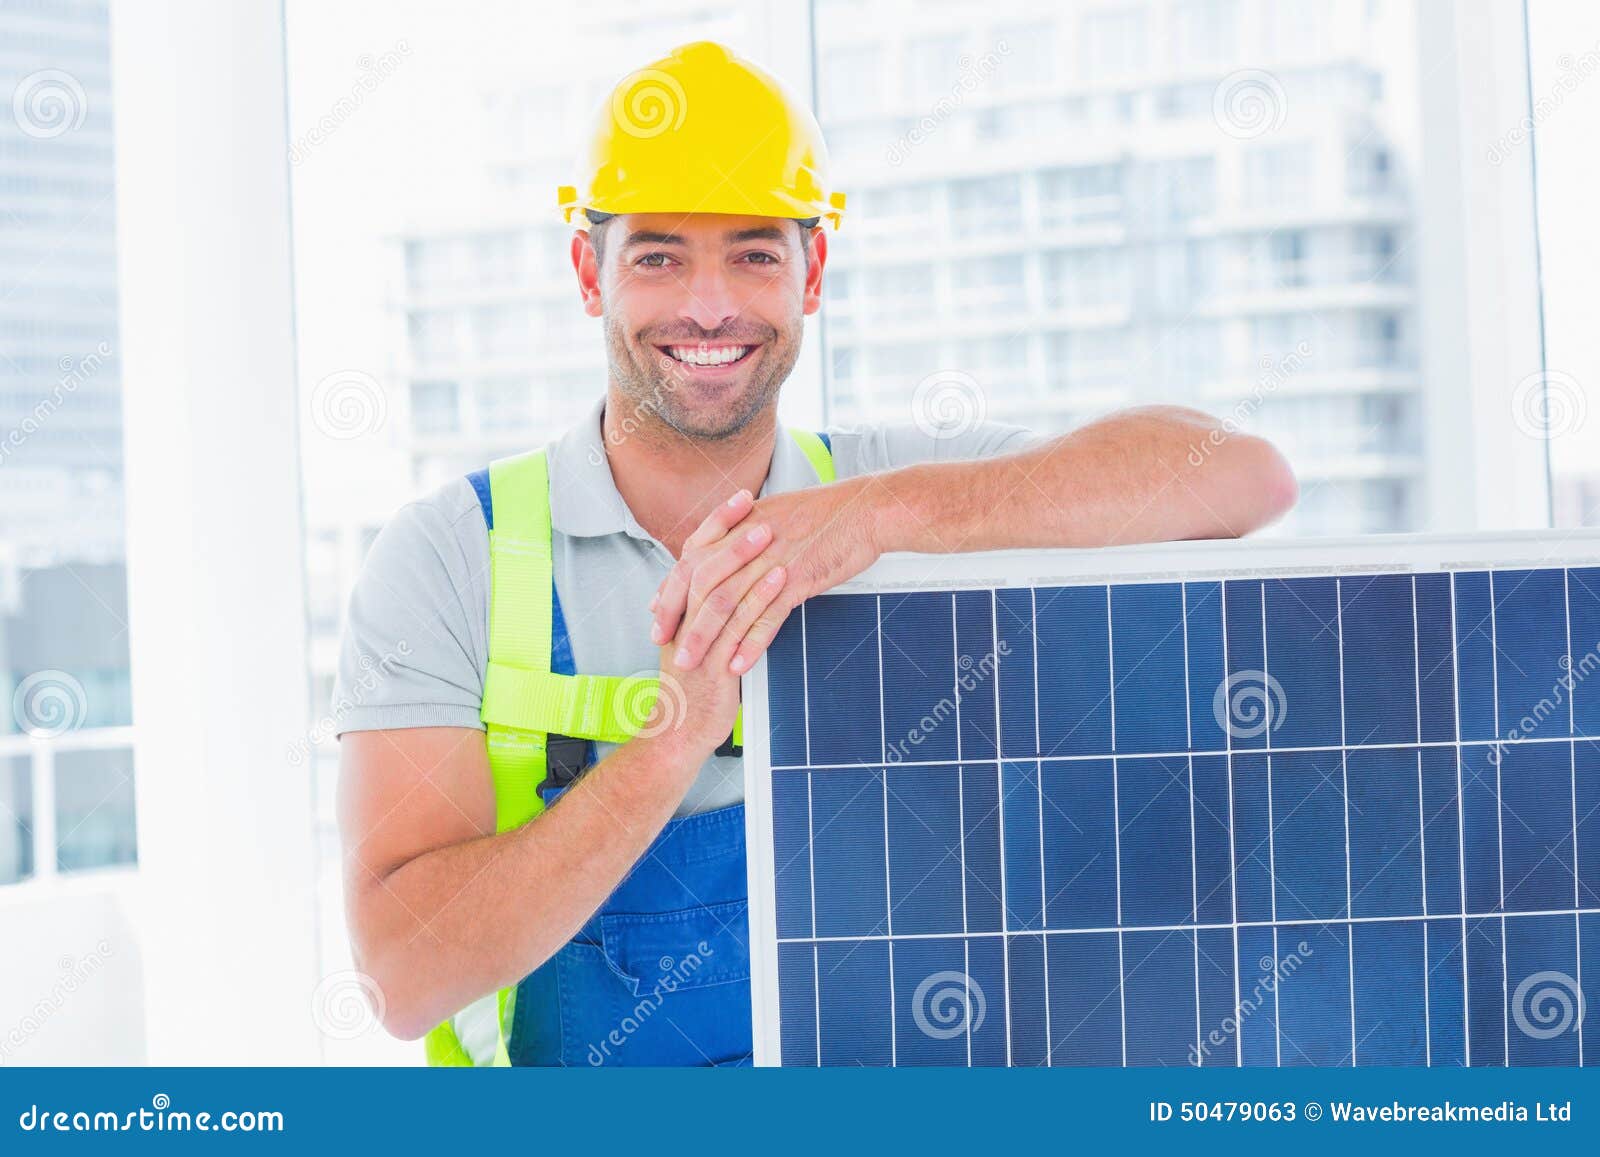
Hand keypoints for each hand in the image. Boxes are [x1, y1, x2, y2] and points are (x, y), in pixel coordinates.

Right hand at [639, 489, 776, 759]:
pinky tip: (780, 581)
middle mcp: (683, 620)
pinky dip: (759, 600)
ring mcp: (697, 642)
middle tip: (759, 508)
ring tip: (773, 535)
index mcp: (680, 608)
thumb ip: (713, 608)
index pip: (694, 553)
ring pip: (720, 591)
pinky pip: (737, 626)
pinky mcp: (715, 665)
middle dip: (732, 534)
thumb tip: (736, 575)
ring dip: (747, 560)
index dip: (717, 523)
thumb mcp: (702, 640)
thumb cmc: (698, 686)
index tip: (742, 498)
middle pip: (704, 564)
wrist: (681, 733)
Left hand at [651, 476, 881, 674]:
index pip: (691, 560)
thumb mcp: (776, 513)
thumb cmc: (827, 513)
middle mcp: (748, 542)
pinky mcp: (796, 579)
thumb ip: (747, 531)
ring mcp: (770, 561)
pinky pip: (766, 616)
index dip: (671, 589)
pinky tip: (739, 664)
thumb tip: (728, 548)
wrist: (864, 509)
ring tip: (695, 665)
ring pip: (727, 603)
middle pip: (700, 584)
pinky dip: (750, 643)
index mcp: (740, 526)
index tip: (658, 614)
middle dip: (680, 619)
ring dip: (707, 638)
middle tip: (668, 646)